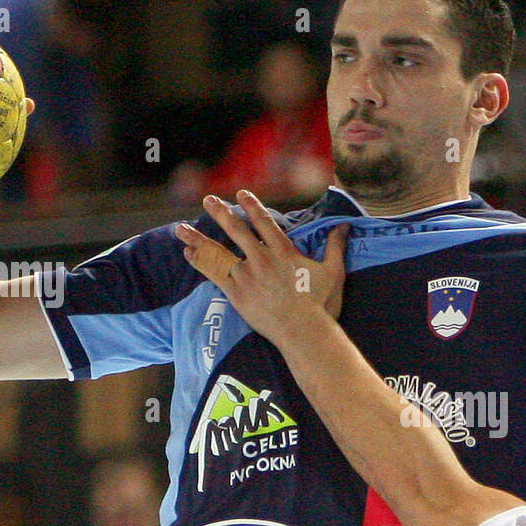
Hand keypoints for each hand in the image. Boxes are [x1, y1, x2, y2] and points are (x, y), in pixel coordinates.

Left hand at [174, 190, 350, 345]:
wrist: (303, 331)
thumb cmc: (320, 304)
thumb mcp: (334, 272)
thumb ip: (336, 247)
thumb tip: (344, 226)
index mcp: (283, 251)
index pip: (264, 222)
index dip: (252, 206)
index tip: (241, 194)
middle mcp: (262, 258)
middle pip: (237, 230)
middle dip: (221, 213)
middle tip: (208, 200)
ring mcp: (247, 275)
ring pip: (219, 250)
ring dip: (199, 238)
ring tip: (182, 227)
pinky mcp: (237, 293)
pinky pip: (214, 273)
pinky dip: (200, 261)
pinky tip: (187, 252)